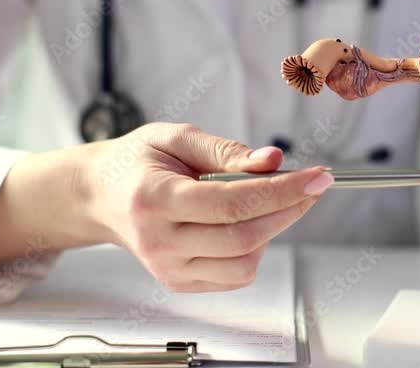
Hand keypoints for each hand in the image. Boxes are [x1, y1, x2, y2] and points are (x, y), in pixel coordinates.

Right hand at [82, 123, 332, 291]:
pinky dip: (255, 249)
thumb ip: (226, 150)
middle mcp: (158, 241)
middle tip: (311, 186)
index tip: (317, 177)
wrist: (102, 195)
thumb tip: (273, 161)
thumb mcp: (177, 137)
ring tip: (271, 201)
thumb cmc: (138, 162)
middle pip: (244, 237)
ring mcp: (167, 268)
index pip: (233, 203)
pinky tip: (247, 222)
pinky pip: (235, 275)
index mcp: (154, 199)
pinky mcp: (178, 282)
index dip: (284, 191)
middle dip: (289, 210)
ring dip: (273, 230)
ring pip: (244, 262)